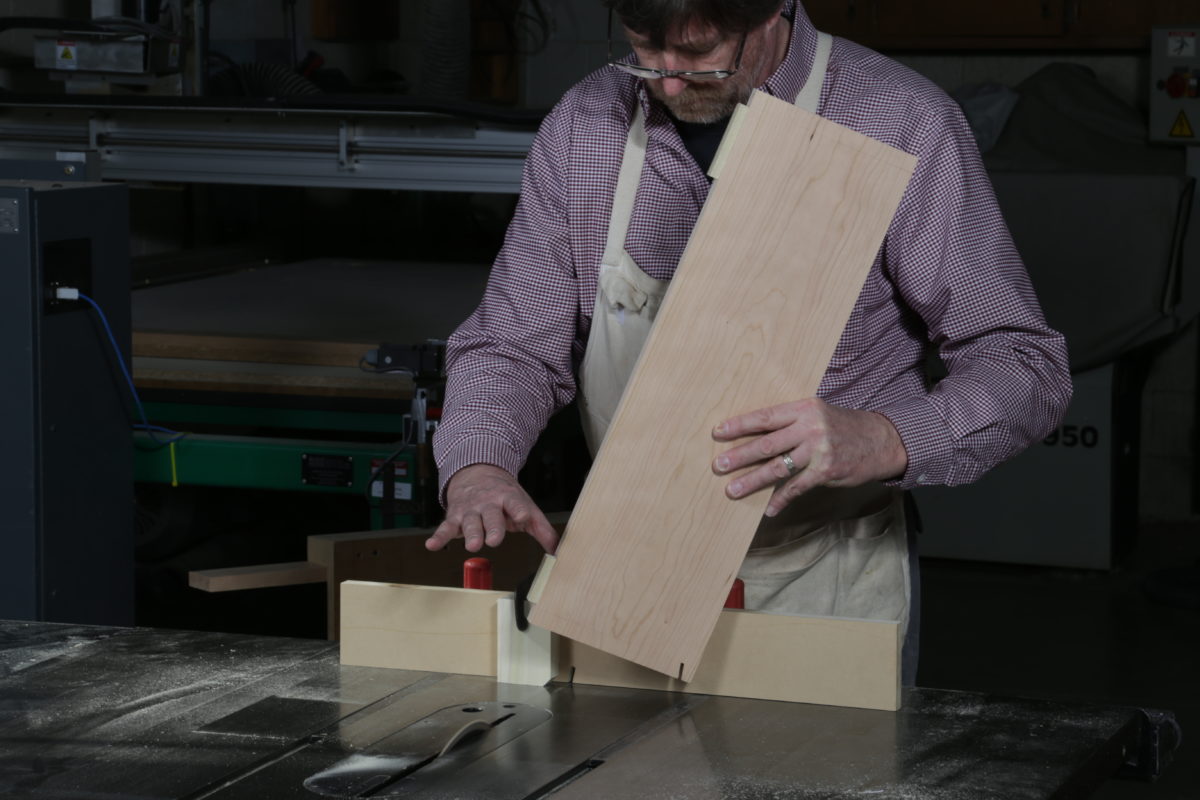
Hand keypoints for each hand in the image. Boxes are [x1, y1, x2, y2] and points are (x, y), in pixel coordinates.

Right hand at [425, 464, 558, 553]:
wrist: (477, 472)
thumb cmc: (504, 495)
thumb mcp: (525, 506)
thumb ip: (541, 528)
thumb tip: (558, 550)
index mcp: (509, 498)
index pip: (516, 503)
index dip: (520, 509)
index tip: (523, 516)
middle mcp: (488, 503)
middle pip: (491, 516)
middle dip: (492, 528)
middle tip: (494, 539)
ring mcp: (470, 510)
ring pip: (469, 523)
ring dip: (470, 533)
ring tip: (472, 544)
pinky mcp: (454, 517)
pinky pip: (445, 528)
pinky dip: (438, 537)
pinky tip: (432, 545)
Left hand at [711, 398, 906, 516]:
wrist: (879, 440)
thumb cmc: (840, 426)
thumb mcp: (816, 413)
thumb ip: (790, 421)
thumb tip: (754, 435)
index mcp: (803, 409)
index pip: (765, 417)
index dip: (739, 425)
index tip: (718, 433)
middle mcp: (809, 428)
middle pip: (766, 444)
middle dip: (739, 456)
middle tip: (718, 466)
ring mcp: (818, 450)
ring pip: (778, 468)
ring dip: (753, 481)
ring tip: (733, 490)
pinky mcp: (826, 471)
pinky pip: (797, 487)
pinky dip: (781, 500)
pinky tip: (768, 509)